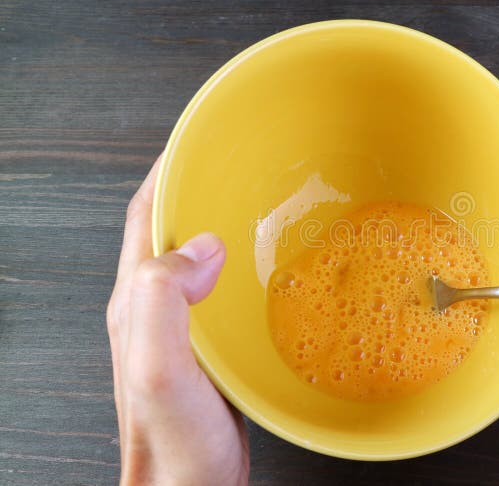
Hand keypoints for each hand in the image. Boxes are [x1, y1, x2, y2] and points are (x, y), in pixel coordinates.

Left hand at [107, 157, 248, 484]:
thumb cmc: (174, 446)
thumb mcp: (160, 370)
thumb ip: (164, 303)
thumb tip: (202, 248)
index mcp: (138, 301)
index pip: (146, 214)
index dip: (169, 169)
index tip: (199, 137)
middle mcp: (156, 308)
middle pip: (174, 228)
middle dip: (201, 186)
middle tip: (239, 162)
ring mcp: (186, 326)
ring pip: (202, 256)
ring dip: (225, 222)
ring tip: (261, 201)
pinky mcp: (213, 345)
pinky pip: (225, 288)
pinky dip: (246, 264)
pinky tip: (273, 268)